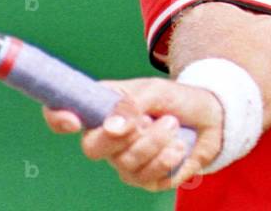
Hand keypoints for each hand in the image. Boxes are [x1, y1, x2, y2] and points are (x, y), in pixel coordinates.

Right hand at [42, 77, 223, 190]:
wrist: (213, 117)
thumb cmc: (177, 99)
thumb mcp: (155, 90)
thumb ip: (132, 104)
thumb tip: (113, 125)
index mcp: (102, 110)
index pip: (63, 114)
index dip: (57, 118)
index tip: (72, 120)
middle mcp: (107, 139)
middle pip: (92, 148)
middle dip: (122, 136)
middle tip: (146, 120)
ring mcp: (125, 163)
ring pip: (127, 163)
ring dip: (155, 142)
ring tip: (172, 124)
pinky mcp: (148, 180)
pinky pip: (150, 178)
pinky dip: (169, 159)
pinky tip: (180, 146)